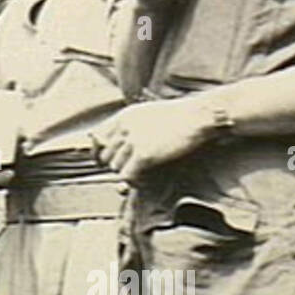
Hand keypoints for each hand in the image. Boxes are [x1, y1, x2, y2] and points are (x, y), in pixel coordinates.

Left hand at [90, 98, 214, 180]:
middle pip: (105, 154)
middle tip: (130, 168)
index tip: (107, 159)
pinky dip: (133, 180)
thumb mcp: (147, 114)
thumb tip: (119, 141)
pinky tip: (145, 178)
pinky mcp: (144, 155)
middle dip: (115, 163)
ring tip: (141, 172)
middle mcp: (124, 128)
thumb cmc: (178, 117)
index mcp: (123, 117)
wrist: (198, 117)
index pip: (96, 137)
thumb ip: (130, 126)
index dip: (100, 151)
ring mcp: (133, 141)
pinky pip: (127, 176)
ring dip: (126, 172)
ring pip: (115, 166)